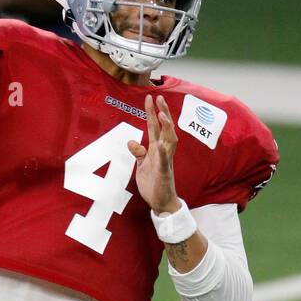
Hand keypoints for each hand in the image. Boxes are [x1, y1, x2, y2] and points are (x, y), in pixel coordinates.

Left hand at [129, 93, 179, 214]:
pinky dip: (163, 153)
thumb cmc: (154, 183)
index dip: (152, 112)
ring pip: (169, 141)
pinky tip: (161, 145)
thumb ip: (138, 152)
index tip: (150, 98)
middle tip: (159, 98)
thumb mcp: (142, 165)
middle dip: (162, 113)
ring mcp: (165, 162)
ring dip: (166, 128)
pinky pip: (164, 161)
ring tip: (163, 115)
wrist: (161, 202)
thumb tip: (131, 141)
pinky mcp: (164, 173)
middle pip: (165, 129)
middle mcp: (163, 152)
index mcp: (157, 149)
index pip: (155, 127)